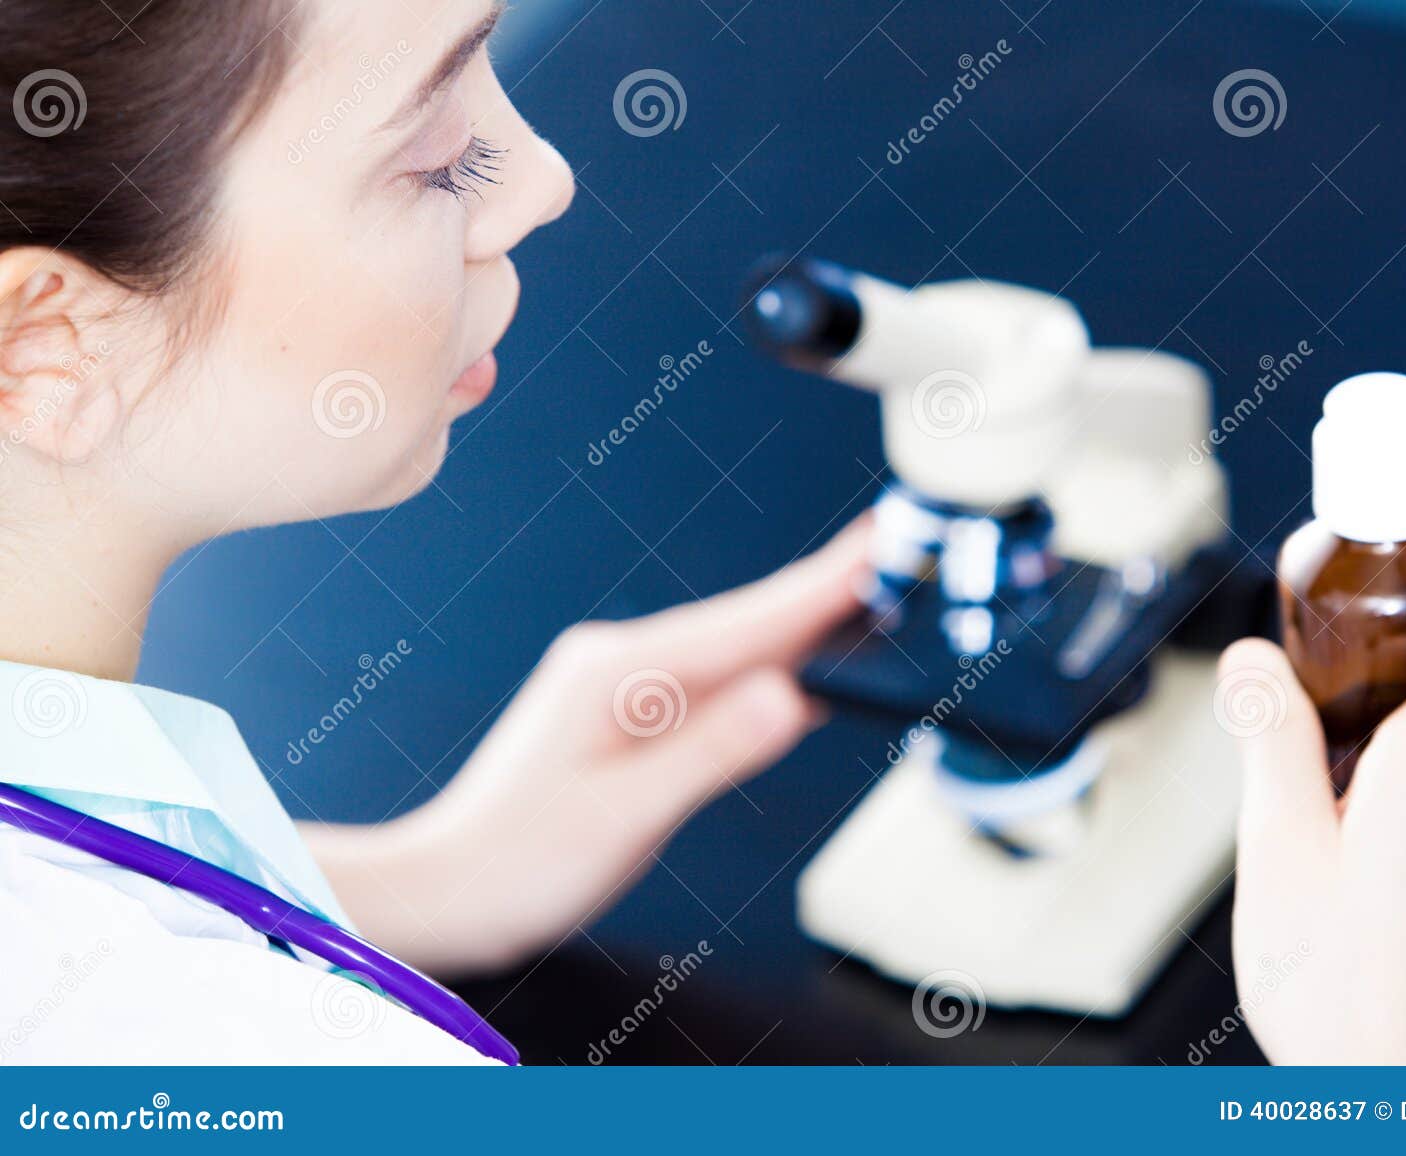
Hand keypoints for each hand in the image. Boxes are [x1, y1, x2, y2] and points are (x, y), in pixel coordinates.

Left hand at [306, 519, 871, 975]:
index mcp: (620, 673)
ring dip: (802, 627)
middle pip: (747, 624)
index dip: (822, 590)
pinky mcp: (629, 711)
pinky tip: (804, 668)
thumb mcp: (621, 818)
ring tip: (872, 599)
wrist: (447, 888)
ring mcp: (625, 683)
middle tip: (899, 557)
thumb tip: (793, 698)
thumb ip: (708, 754)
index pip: (746, 626)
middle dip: (826, 593)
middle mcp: (623, 661)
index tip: (881, 550)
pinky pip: (715, 681)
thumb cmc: (519, 862)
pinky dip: (768, 669)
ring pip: (734, 650)